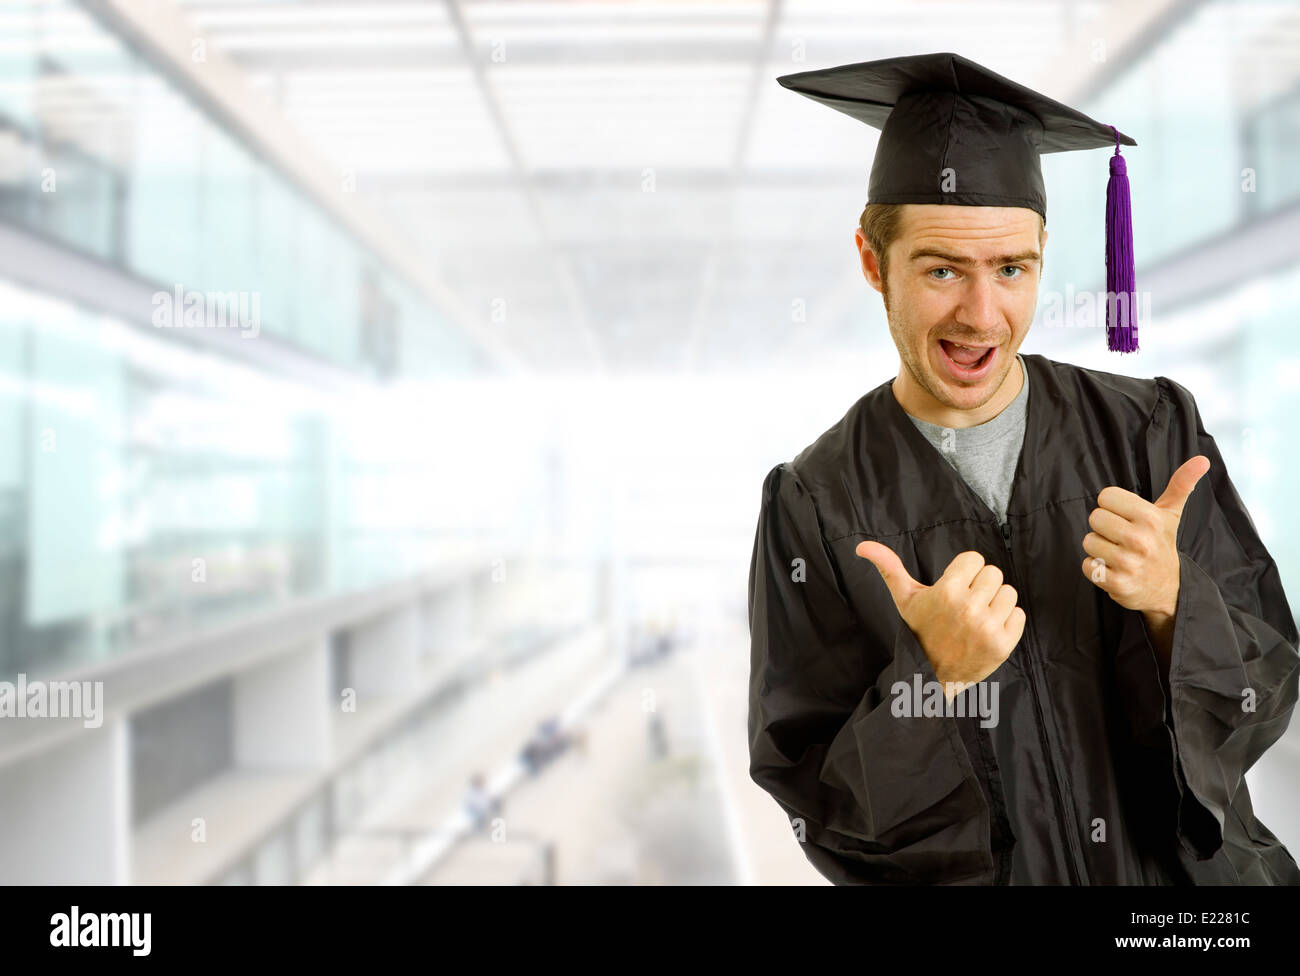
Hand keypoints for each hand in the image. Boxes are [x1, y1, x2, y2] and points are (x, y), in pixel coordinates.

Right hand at [856, 542, 1024, 690]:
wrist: (931, 675)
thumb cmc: (920, 630)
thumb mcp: (904, 598)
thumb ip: (888, 567)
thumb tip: (862, 546)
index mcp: (947, 591)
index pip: (975, 559)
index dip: (965, 572)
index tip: (955, 588)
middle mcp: (969, 608)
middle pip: (994, 573)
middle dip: (981, 586)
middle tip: (966, 605)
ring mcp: (988, 627)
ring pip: (1009, 593)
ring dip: (996, 603)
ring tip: (977, 617)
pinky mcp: (1004, 644)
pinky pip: (1019, 615)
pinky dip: (1008, 621)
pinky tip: (988, 630)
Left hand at [1081, 455, 1209, 616]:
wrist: (1168, 588)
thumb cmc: (1162, 544)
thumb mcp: (1171, 514)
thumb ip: (1181, 484)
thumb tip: (1202, 459)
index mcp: (1150, 517)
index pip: (1106, 496)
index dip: (1112, 507)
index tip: (1126, 517)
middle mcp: (1140, 540)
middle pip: (1095, 517)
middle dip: (1104, 527)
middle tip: (1121, 537)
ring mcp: (1128, 563)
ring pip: (1088, 541)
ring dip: (1098, 548)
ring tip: (1118, 553)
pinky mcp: (1117, 584)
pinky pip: (1087, 566)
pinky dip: (1095, 568)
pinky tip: (1113, 569)